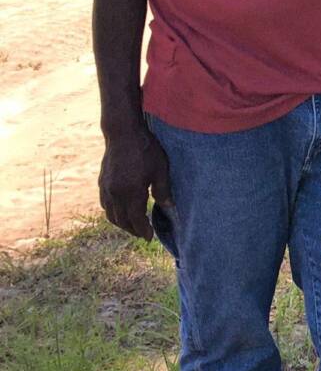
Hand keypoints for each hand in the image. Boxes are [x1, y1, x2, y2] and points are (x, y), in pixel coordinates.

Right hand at [99, 121, 171, 240]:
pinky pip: (105, 204)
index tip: (149, 237)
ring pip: (110, 214)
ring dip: (121, 223)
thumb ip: (163, 190)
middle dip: (132, 229)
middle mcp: (115, 194)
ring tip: (132, 226)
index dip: (143, 230)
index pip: (135, 219)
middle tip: (143, 234)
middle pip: (121, 220)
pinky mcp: (102, 182)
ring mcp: (106, 188)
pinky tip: (120, 211)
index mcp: (130, 193)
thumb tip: (169, 207)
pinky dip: (112, 212)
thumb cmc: (145, 150)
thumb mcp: (160, 170)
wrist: (123, 133)